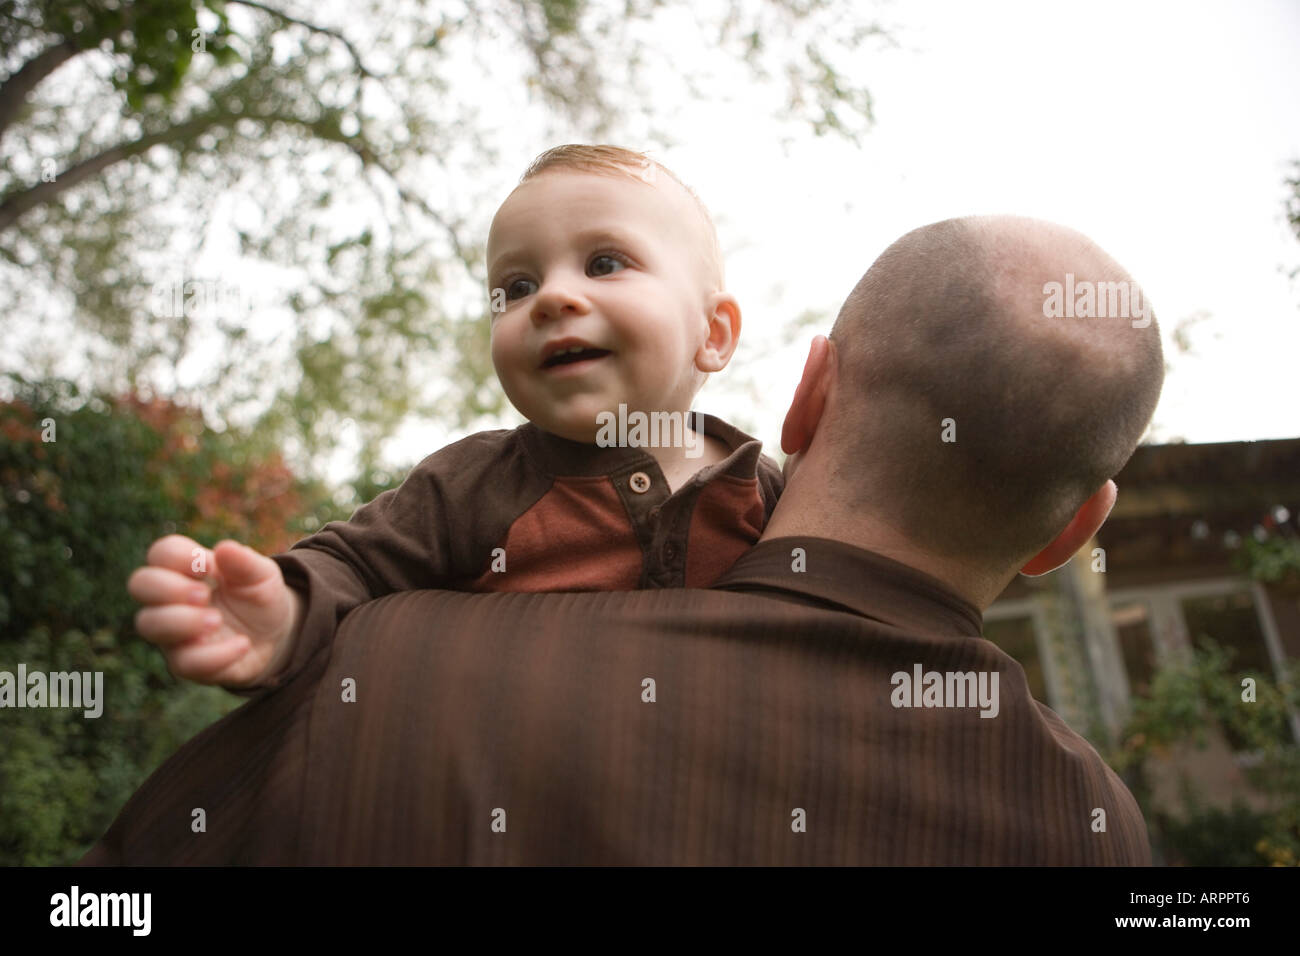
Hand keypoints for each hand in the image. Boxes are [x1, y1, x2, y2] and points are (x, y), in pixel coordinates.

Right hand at [128, 534, 299, 687]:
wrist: (274, 637)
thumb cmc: (259, 598)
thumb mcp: (263, 576)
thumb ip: (245, 562)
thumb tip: (224, 548)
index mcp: (187, 569)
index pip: (161, 552)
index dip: (179, 556)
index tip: (210, 566)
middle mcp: (170, 599)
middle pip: (140, 583)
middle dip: (169, 587)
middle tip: (204, 595)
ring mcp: (173, 632)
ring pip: (149, 624)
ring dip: (182, 620)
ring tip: (217, 620)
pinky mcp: (186, 663)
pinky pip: (184, 662)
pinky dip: (216, 654)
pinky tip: (243, 645)